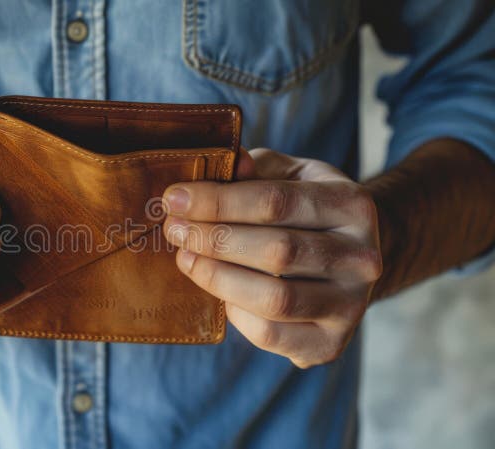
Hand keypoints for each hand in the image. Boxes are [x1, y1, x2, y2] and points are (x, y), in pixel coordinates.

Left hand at [163, 149, 382, 367]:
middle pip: (277, 252)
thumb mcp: (287, 175)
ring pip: (275, 299)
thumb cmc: (302, 210)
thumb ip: (254, 170)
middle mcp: (363, 258)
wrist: (344, 260)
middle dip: (213, 239)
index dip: (219, 201)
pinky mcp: (330, 343)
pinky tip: (219, 292)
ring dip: (217, 278)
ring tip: (186, 258)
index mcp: (353, 205)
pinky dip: (235, 313)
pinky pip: (272, 334)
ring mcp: (352, 306)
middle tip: (174, 230)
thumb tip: (222, 165)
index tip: (174, 199)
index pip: (277, 202)